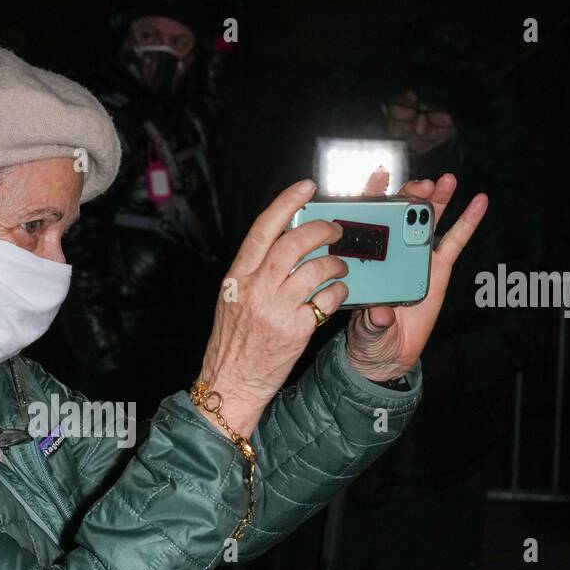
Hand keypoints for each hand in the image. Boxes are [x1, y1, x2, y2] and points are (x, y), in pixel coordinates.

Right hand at [196, 179, 348, 440]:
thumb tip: (284, 244)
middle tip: (337, 229)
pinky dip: (338, 294)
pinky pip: (328, 300)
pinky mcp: (296, 330)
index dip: (287, 202)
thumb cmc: (233, 344)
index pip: (263, 228)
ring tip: (340, 268)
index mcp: (237, 277)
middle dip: (322, 230)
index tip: (307, 186)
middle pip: (294, 242)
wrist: (230, 383)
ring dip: (335, 264)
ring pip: (317, 268)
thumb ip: (253, 272)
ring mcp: (275, 309)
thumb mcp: (232, 301)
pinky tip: (338, 296)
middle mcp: (255, 289)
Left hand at [342, 170, 487, 381]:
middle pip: (400, 217)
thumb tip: (381, 314)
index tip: (378, 179)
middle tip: (418, 186)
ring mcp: (416, 258)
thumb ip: (373, 321)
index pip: (367, 223)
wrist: (388, 352)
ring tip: (445, 181)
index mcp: (367, 259)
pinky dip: (468, 221)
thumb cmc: (369, 335)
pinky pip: (455, 242)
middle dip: (409, 197)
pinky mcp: (439, 269)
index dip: (372, 198)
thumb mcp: (366, 329)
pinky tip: (479, 202)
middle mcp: (391, 252)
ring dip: (436, 199)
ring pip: (427, 223)